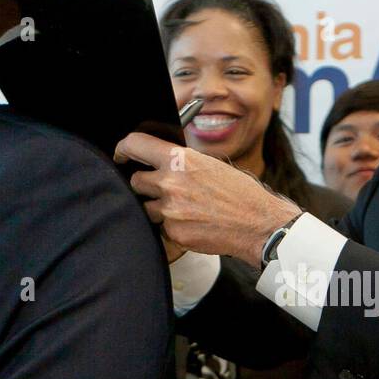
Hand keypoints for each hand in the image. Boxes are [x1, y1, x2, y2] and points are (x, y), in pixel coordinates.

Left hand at [114, 133, 300, 267]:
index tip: (121, 154)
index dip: (124, 149)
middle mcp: (170, 183)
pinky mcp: (173, 234)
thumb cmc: (240, 194)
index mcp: (180, 160)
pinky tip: (192, 224)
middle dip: (146, 185)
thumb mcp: (211, 165)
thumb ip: (182, 163)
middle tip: (164, 190)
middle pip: (135, 181)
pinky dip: (171, 228)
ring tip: (186, 210)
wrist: (258, 224)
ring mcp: (170, 211)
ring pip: (146, 208)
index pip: (135, 144)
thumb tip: (159, 162)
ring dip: (159, 209)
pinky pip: (160, 229)